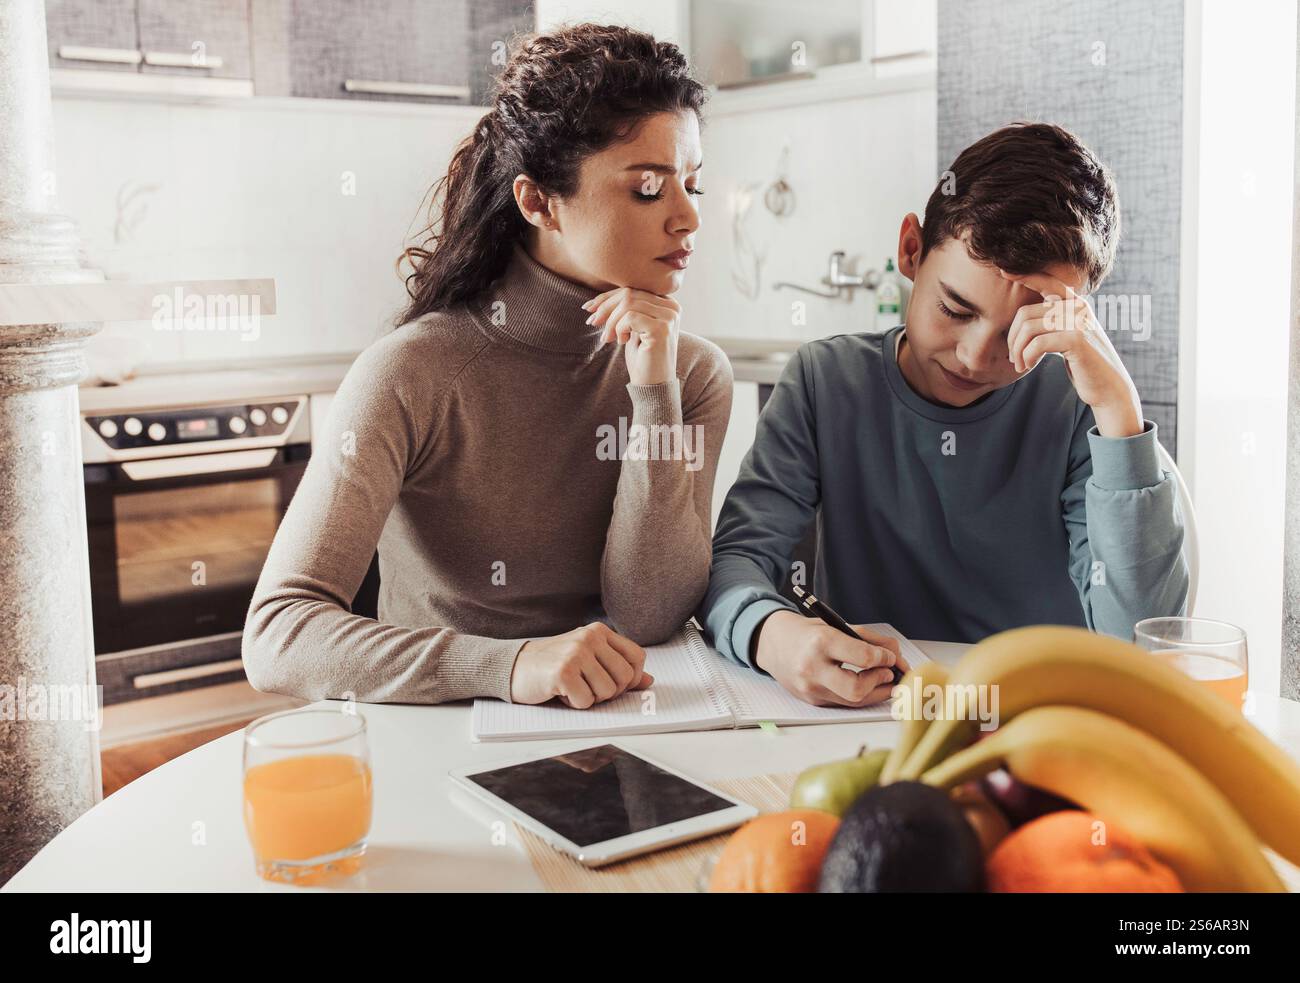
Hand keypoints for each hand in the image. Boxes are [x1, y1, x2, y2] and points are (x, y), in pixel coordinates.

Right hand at [509, 622, 653, 707]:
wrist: (513, 666)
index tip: (614, 684)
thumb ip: (618, 668)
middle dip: (610, 692)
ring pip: (608, 692)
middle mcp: (590, 637)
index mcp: (599, 631)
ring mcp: (576, 653)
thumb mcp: (588, 660)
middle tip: (588, 688)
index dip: (632, 678)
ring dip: (590, 698)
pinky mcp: (563, 671)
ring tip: (572, 688)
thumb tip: (649, 681)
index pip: (637, 657)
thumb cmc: (553, 665)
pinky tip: (560, 692)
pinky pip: (586, 701)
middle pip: (625, 678)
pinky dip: (574, 704)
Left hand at [582, 286, 679, 385]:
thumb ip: (626, 310)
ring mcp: (669, 318)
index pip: (634, 289)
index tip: (589, 308)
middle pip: (630, 293)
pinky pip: (629, 317)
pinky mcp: (661, 329)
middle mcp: (672, 308)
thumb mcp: (632, 329)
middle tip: (592, 322)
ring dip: (611, 321)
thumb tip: (597, 300)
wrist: (653, 386)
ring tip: (608, 338)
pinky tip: (621, 342)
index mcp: (667, 304)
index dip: (608, 297)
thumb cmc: (642, 358)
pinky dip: (619, 329)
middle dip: (605, 307)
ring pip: (628, 303)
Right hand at [753, 610, 906, 707]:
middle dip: (879, 682)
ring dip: (876, 692)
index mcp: (820, 642)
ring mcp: (810, 688)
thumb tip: (897, 657)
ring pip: (854, 701)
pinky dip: (860, 695)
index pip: (863, 657)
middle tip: (888, 673)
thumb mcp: (837, 626)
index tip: (890, 656)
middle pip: (857, 689)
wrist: (772, 643)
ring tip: (883, 679)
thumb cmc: (807, 633)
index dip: (884, 658)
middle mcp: (813, 668)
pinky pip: (844, 703)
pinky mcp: (812, 701)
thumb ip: (870, 640)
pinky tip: (867, 685)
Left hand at [1002, 270, 1143, 437]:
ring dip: (1017, 350)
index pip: (1048, 283)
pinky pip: (1037, 343)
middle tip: (1014, 358)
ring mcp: (1079, 322)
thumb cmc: (1084, 364)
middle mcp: (1078, 308)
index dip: (1026, 276)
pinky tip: (1027, 366)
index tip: (1004, 272)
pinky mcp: (1077, 340)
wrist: (1109, 387)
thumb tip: (1024, 319)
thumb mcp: (1068, 338)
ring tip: (1020, 364)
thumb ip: (1054, 324)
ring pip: (1028, 328)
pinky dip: (1026, 356)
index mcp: (1076, 305)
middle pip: (1026, 313)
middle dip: (1012, 338)